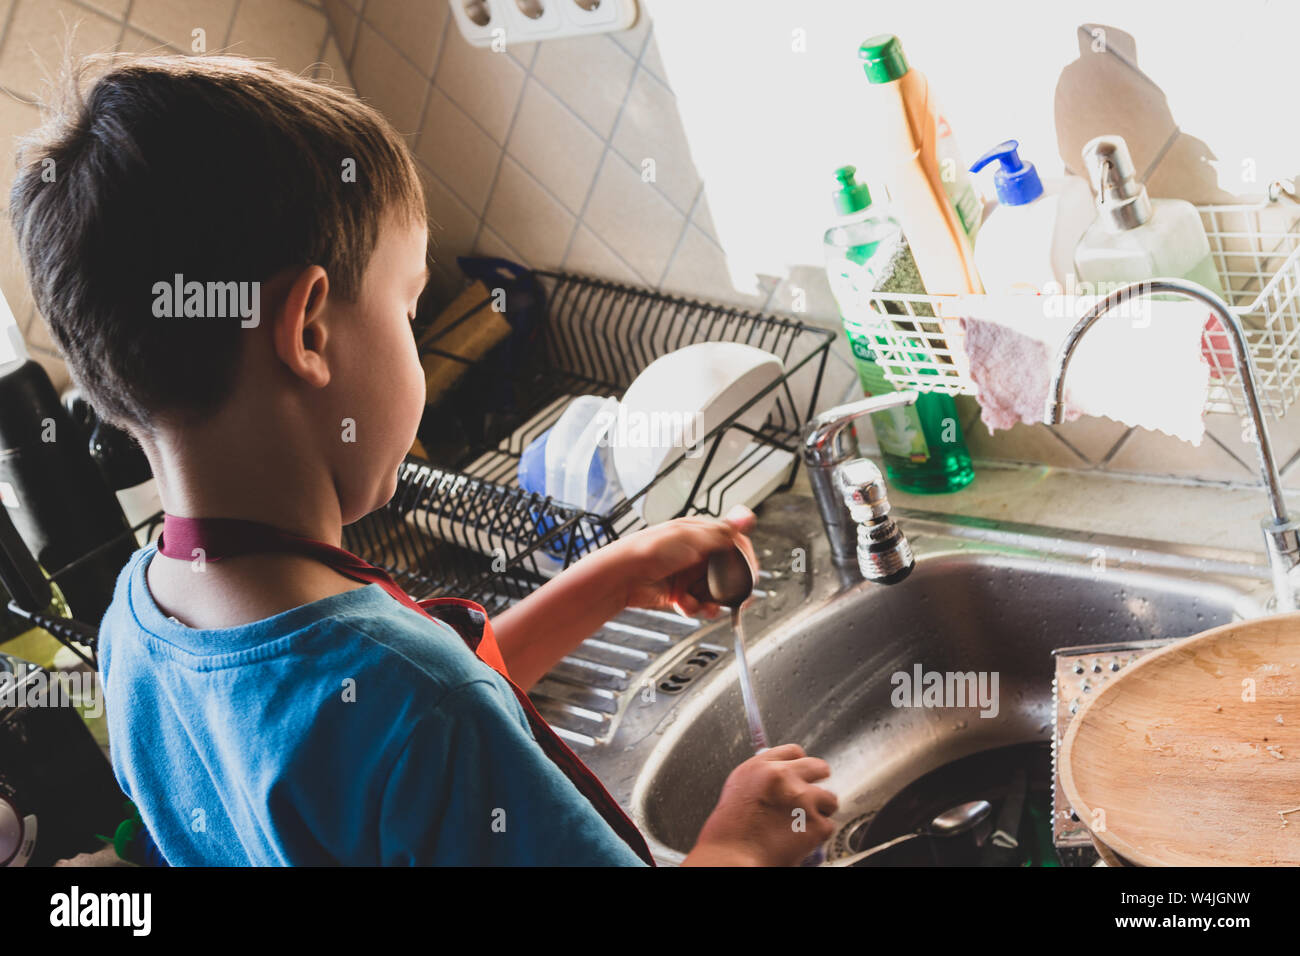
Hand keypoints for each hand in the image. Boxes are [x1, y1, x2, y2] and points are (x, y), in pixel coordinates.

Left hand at [609, 505, 757, 617]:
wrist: (620, 577)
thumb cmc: (647, 549)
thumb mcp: (688, 536)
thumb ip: (720, 531)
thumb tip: (746, 516)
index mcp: (701, 535)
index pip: (735, 545)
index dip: (745, 560)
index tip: (750, 576)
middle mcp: (697, 555)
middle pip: (728, 574)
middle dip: (730, 588)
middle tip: (735, 600)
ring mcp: (688, 576)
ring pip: (715, 593)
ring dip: (712, 602)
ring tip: (703, 605)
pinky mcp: (680, 594)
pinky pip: (698, 605)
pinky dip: (695, 609)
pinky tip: (686, 605)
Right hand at [683, 744, 837, 866]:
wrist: (732, 857)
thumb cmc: (729, 832)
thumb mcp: (739, 789)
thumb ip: (762, 777)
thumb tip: (782, 777)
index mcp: (761, 767)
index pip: (793, 752)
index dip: (799, 764)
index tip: (802, 772)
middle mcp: (783, 777)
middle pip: (818, 767)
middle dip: (818, 781)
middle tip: (812, 795)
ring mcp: (802, 799)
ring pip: (829, 799)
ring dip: (820, 810)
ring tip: (803, 824)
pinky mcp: (815, 823)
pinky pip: (828, 826)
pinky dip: (818, 835)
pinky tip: (800, 840)